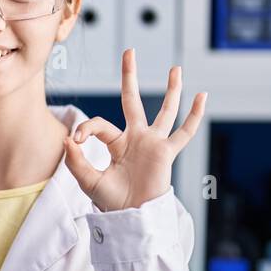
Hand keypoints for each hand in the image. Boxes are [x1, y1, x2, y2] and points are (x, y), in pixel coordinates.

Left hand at [63, 48, 206, 211]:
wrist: (132, 218)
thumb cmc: (112, 202)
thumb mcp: (88, 181)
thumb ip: (76, 161)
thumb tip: (68, 137)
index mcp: (116, 144)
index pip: (100, 124)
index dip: (86, 128)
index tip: (76, 141)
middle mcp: (136, 139)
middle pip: (132, 100)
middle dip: (130, 76)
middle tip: (129, 52)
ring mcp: (153, 144)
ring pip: (164, 111)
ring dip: (171, 90)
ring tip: (175, 69)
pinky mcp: (166, 153)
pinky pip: (184, 132)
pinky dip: (194, 115)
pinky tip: (202, 96)